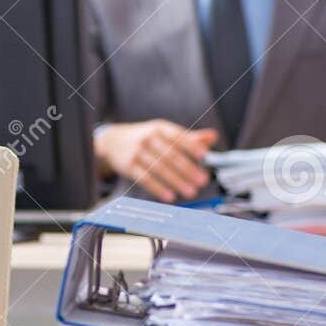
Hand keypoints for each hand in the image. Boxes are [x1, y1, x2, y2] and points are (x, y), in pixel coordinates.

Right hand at [95, 120, 217, 202]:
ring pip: (159, 168)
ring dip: (176, 181)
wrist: (112, 141)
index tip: (204, 155)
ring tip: (191, 192)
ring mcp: (137, 152)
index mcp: (160, 128)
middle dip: (187, 169)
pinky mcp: (129, 166)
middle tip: (202, 180)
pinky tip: (170, 196)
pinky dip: (158, 188)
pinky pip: (145, 179)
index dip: (191, 146)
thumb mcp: (164, 132)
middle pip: (170, 155)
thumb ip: (189, 136)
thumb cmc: (145, 137)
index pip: (177, 137)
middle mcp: (148, 138)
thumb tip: (213, 136)